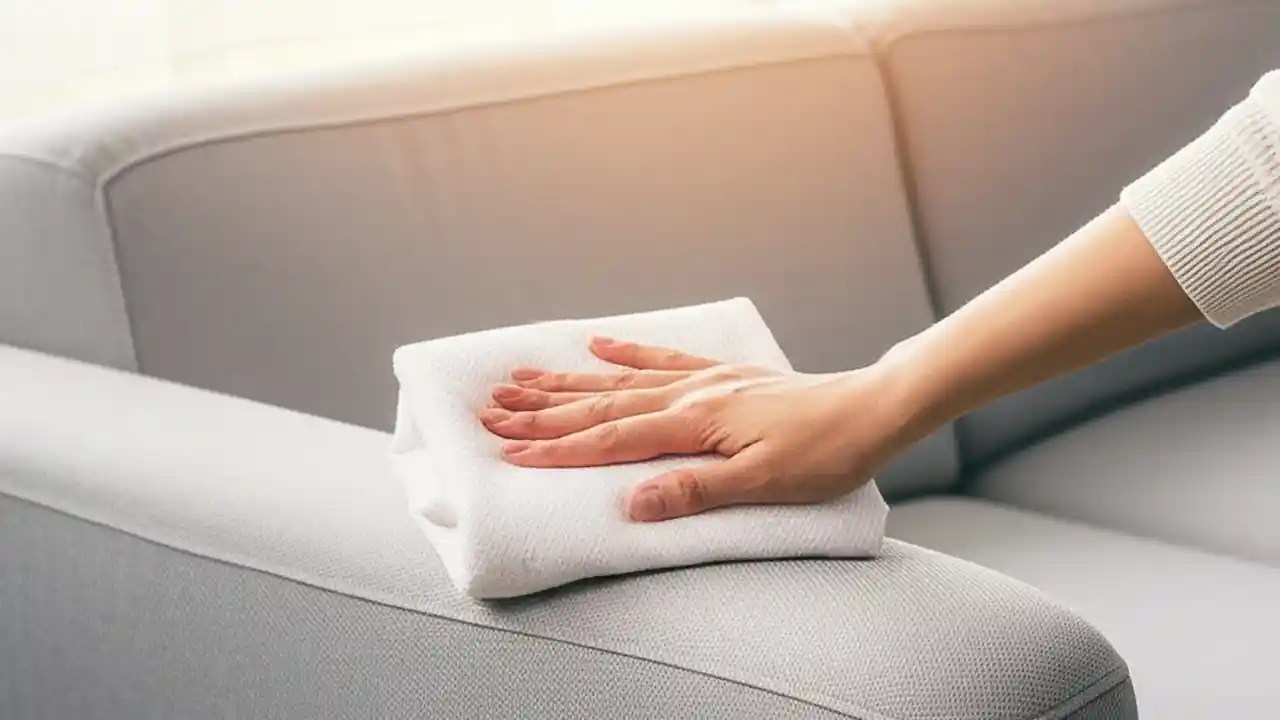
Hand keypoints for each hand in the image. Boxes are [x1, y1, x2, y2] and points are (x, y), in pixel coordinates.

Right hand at [478, 337, 923, 521]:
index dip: (557, 448)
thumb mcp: (762, 485)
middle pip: (601, 404)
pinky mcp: (722, 377)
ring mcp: (703, 382)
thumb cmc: (823, 455)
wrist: (870, 410)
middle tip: (490, 412)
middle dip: (543, 412)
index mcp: (694, 423)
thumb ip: (694, 491)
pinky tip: (597, 343)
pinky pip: (662, 358)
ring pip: (620, 380)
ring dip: (568, 382)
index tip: (508, 452)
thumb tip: (629, 503)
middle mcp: (689, 396)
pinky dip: (626, 351)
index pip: (610, 439)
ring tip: (520, 376)